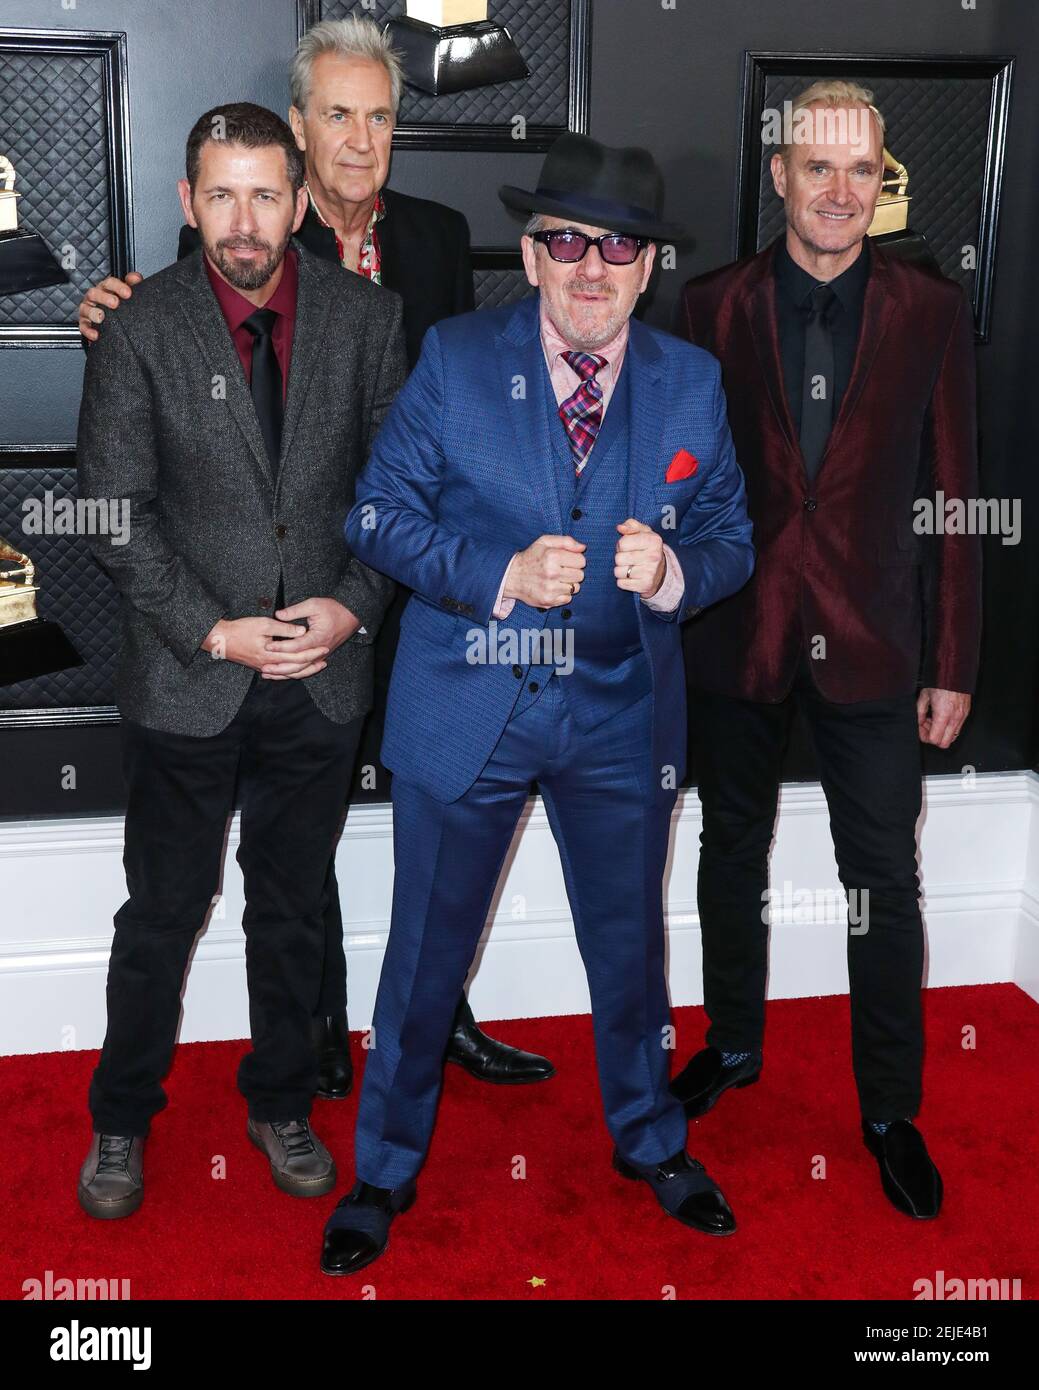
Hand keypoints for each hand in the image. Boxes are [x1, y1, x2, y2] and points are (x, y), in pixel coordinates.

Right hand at [78, 271, 142, 341]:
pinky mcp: (85, 323)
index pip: (109, 282)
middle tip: (115, 303)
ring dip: (93, 313)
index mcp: (106, 288)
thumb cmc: (120, 304)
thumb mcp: (128, 293)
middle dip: (104, 298)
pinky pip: (83, 326)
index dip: (118, 286)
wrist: (117, 324)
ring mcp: (88, 309)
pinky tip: (96, 334)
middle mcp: (95, 297)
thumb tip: (136, 277)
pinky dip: (88, 330)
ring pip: (86, 309)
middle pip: (95, 293)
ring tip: (101, 317)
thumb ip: (133, 284)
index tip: (128, 293)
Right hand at [202, 616, 322, 673]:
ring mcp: (264, 668)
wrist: (221, 640)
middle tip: (325, 658)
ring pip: (288, 673)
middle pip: (296, 667)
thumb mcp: (264, 624)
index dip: (313, 652)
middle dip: (312, 663)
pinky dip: (290, 673)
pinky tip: (297, 672)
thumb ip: (284, 629)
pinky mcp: (260, 667)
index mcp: (271, 654)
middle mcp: (269, 665)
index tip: (324, 647)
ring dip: (304, 671)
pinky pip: (279, 674)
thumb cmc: (240, 629)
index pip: (298, 655)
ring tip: (316, 666)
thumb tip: (302, 631)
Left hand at [260, 597, 359, 678]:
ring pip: (302, 670)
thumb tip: (278, 615)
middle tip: (264, 667)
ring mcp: (321, 655)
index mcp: (318, 637)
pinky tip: (281, 674)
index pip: (297, 646)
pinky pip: (306, 669)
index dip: (281, 646)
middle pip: (298, 664)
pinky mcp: (320, 657)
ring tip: (268, 674)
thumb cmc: (333, 608)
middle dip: (280, 667)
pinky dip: (293, 673)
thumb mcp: (314, 605)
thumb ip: (295, 611)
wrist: (351, 615)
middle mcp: (320, 650)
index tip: (267, 646)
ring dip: (285, 673)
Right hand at [503, 534, 586, 608]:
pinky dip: (563, 594)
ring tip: (556, 579)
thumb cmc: (530, 557)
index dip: (575, 560)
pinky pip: (568, 599)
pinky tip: (553, 588)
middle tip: (561, 570)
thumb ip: (566, 541)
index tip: (566, 561)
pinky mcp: (548, 601)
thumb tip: (583, 548)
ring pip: (575, 588)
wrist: (511, 576)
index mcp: (552, 556)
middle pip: (580, 575)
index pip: (581, 561)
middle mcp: (552, 573)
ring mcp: (550, 589)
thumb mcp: (544, 542)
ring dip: (568, 583)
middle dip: (573, 572)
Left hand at [614, 518, 665, 596]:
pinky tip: (631, 577)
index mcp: (653, 541)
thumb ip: (631, 525)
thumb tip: (620, 528)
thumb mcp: (643, 533)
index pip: (622, 543)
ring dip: (620, 570)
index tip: (628, 547)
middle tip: (629, 558)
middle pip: (619, 558)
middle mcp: (653, 556)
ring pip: (618, 572)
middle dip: (620, 558)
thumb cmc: (648, 549)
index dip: (621, 545)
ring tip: (630, 567)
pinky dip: (623, 581)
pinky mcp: (645, 586)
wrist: (660, 572)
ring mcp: (650, 573)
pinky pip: (621, 583)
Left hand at [917, 688, 970, 747]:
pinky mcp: (966, 713)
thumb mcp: (924, 696)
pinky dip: (948, 727)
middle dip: (933, 737)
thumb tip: (919, 723)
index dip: (924, 737)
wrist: (956, 672)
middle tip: (926, 727)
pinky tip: (941, 716)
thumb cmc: (941, 682)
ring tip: (934, 720)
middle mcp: (955, 718)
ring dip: (941, 732)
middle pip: (944, 743)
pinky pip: (957, 728)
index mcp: (943, 715)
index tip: (920, 730)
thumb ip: (920, 712)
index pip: (934, 739)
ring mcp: (962, 717)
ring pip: (952, 737)